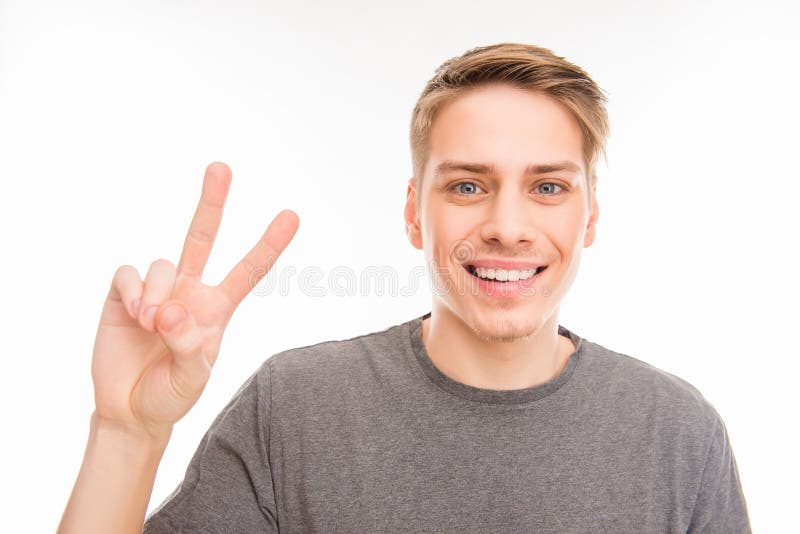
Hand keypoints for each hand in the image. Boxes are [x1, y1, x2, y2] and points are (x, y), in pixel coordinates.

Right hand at [90, 162, 298, 439]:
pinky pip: (129, 272)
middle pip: (202, 237)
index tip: (292, 215)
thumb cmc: (171, 394)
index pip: (248, 271)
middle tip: (221, 166)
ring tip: (153, 326)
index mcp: (216, 309)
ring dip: (158, 295)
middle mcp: (189, 291)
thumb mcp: (192, 378)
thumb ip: (188, 346)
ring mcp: (156, 290)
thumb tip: (170, 311)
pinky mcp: (123, 294)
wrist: (130, 410)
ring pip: (163, 263)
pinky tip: (134, 314)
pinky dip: (134, 291)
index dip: (269, 244)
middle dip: (212, 202)